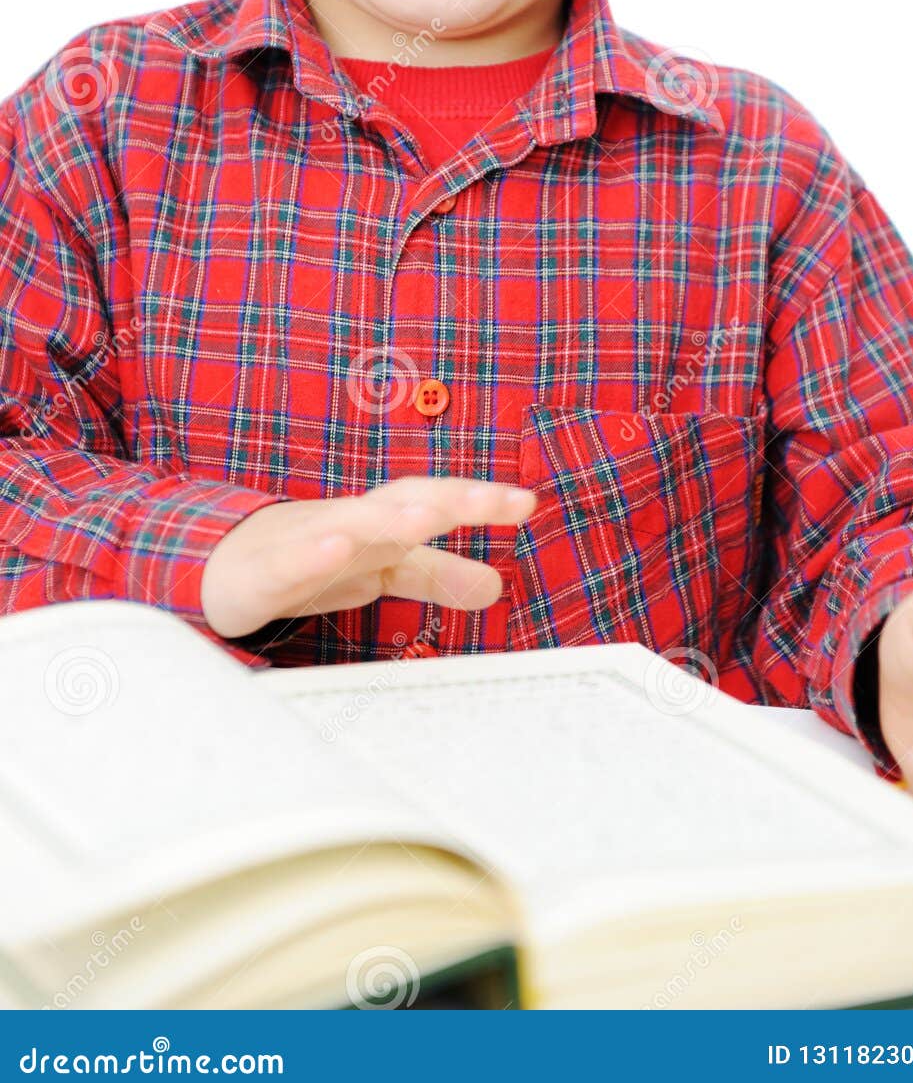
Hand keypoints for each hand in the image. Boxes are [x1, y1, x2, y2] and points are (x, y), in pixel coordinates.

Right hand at [201, 476, 536, 639]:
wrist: (214, 566)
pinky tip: (339, 547)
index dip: (477, 500)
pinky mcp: (263, 573)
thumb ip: (435, 574)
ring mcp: (303, 542)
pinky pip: (288, 562)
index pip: (433, 501)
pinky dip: (313, 553)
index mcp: (377, 522)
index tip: (528, 503)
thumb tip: (498, 585)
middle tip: (497, 500)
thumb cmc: (306, 559)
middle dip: (449, 497)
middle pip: (401, 502)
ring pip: (349, 524)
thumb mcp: (379, 570)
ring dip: (389, 517)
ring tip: (431, 514)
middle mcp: (346, 522)